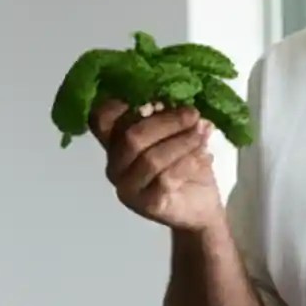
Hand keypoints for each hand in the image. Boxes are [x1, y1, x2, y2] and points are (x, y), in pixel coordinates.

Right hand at [90, 99, 224, 232]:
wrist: (201, 208)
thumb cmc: (187, 167)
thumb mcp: (178, 135)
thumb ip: (169, 118)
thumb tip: (174, 99)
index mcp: (116, 143)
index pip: (101, 119)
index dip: (121, 104)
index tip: (155, 98)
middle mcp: (115, 165)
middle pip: (132, 137)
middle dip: (167, 122)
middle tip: (193, 115)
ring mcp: (128, 188)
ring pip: (151, 158)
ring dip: (182, 141)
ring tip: (202, 134)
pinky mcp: (147, 205)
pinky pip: (166, 179)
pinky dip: (188, 162)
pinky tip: (204, 155)